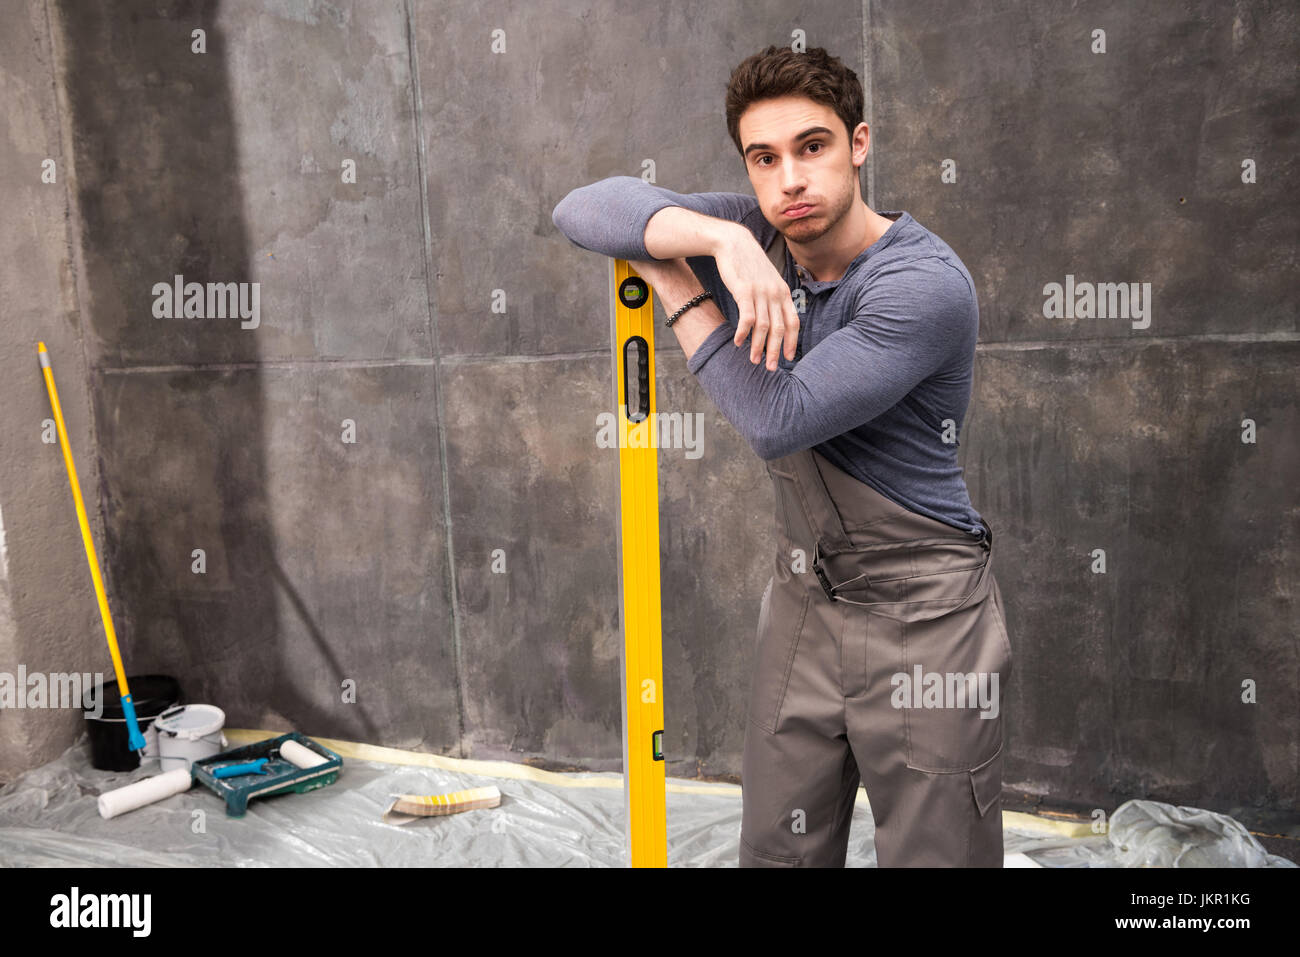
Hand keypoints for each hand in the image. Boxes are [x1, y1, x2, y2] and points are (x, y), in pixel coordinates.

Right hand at [713, 228, 799, 370]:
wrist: (734, 242)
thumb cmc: (749, 264)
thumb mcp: (768, 279)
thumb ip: (773, 297)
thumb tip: (774, 318)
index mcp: (783, 292)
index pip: (793, 322)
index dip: (792, 342)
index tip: (788, 358)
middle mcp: (775, 293)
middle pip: (779, 329)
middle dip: (775, 351)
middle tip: (770, 368)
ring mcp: (760, 292)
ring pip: (763, 327)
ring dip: (758, 346)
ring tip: (754, 360)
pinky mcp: (744, 291)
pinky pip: (746, 318)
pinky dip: (743, 333)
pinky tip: (738, 342)